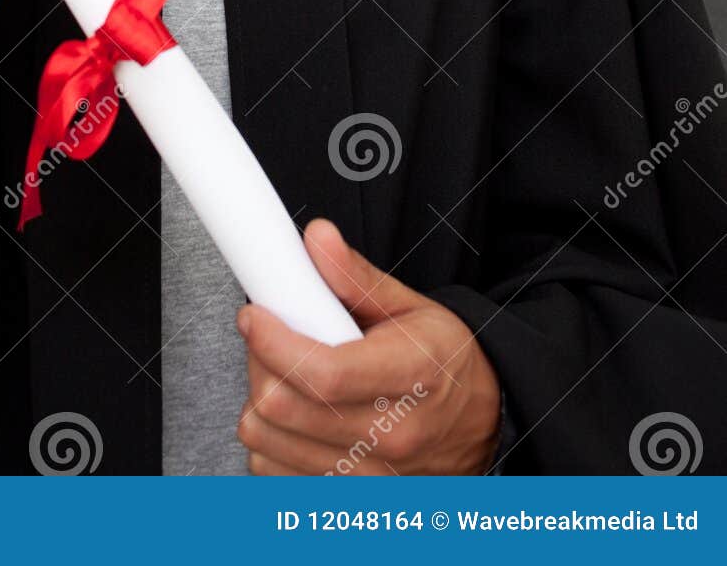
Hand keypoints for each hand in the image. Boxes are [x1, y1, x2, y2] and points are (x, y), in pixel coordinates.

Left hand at [236, 218, 501, 474]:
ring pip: (268, 447)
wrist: (483, 420)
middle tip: (267, 337)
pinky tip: (292, 415)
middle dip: (259, 364)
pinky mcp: (349, 499)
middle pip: (283, 411)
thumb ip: (355, 275)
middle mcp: (389, 437)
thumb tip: (317, 237)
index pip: (321, 374)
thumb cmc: (445, 362)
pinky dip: (271, 444)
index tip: (253, 316)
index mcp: (408, 378)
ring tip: (283, 375)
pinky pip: (275, 477)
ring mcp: (368, 477)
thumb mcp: (410, 306)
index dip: (273, 343)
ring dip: (260, 405)